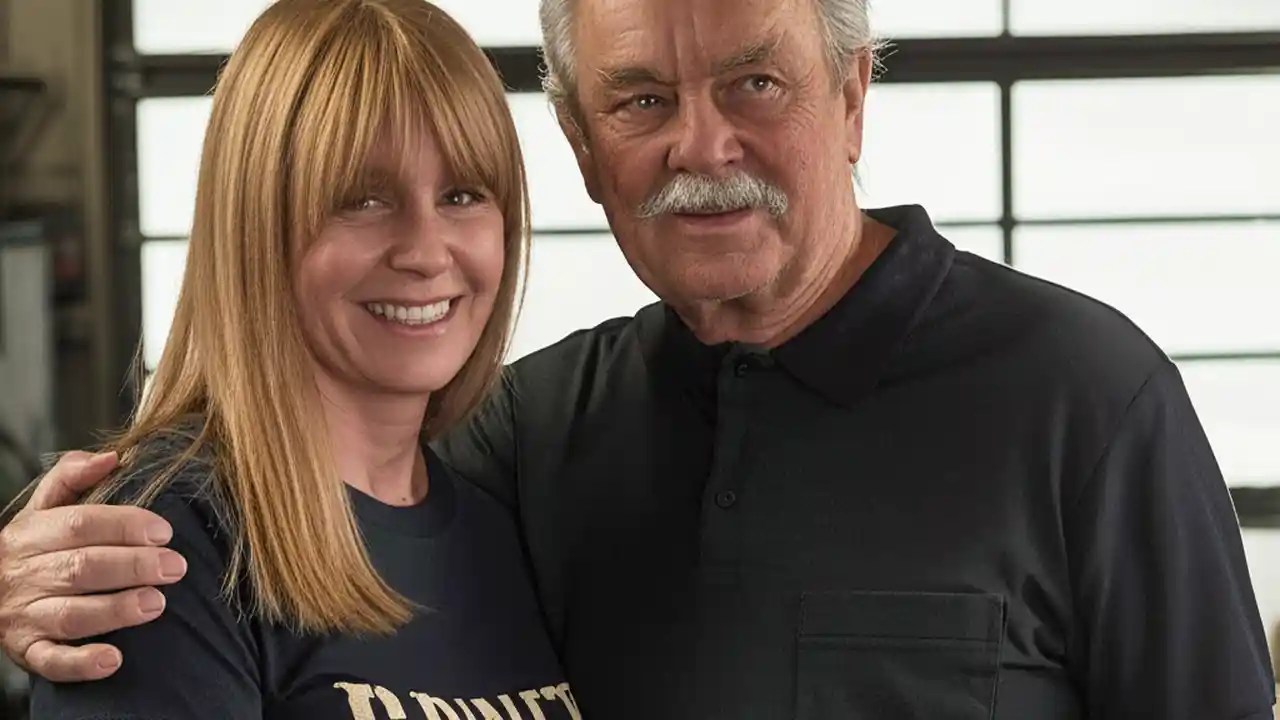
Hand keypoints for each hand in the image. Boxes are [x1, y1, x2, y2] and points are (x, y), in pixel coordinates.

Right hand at [0, 451, 186, 681]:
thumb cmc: (32, 547)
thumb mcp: (42, 508)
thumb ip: (71, 477)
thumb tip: (112, 457)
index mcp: (31, 534)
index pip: (79, 524)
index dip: (124, 525)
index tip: (164, 531)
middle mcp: (24, 574)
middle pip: (81, 567)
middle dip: (133, 566)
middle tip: (175, 567)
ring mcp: (24, 615)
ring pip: (70, 614)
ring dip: (116, 610)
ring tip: (156, 603)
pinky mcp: (26, 650)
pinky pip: (51, 661)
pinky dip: (82, 663)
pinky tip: (113, 660)